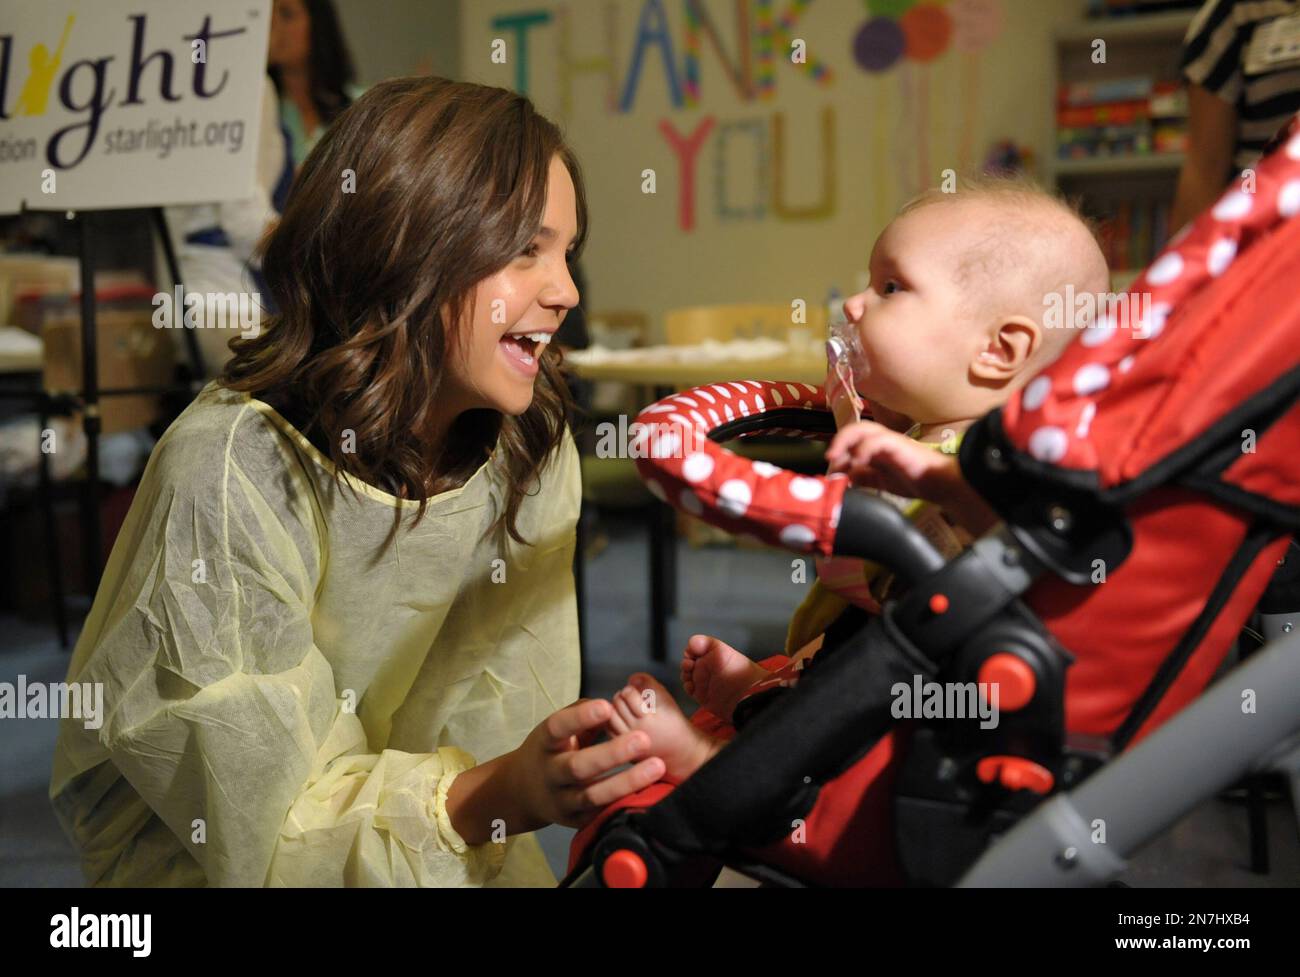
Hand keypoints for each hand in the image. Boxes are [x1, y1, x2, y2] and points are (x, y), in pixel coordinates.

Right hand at [506, 699, 665, 829]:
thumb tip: (613, 706)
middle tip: (644, 739)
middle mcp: (550, 773)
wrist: (523, 793)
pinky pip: (601, 813)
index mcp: (545, 743)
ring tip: (657, 766)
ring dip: (627, 782)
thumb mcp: (556, 730)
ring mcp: (562, 800)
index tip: (607, 706)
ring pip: (593, 795)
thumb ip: (581, 715)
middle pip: (578, 767)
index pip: (558, 727)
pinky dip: (624, 802)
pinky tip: (648, 791)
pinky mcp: (575, 821)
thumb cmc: (550, 751)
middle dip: (611, 754)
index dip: (580, 718)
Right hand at [680, 634, 764, 719]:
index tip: (691, 654)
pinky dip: (687, 687)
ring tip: (690, 676)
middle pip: (688, 663)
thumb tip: (691, 641)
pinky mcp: (703, 695)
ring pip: (687, 676)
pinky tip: (692, 687)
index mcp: (712, 655)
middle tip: (690, 666)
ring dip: (685, 675)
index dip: (690, 650)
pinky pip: (690, 689)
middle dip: (686, 664)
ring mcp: (705, 681)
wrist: (746, 695)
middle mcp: (708, 668)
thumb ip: (706, 643)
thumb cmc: (739, 671)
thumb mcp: (722, 651)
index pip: (695, 649)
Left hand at [825, 420, 953, 498]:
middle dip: (838, 440)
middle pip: (856, 428)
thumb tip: (845, 476)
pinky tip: (858, 464)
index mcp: (877, 448)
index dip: (838, 451)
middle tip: (829, 458)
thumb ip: (864, 477)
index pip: (853, 440)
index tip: (830, 468)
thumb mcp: (881, 481)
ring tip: (836, 457)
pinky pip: (878, 441)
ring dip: (846, 441)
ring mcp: (891, 441)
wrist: (939, 484)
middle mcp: (882, 441)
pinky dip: (864, 450)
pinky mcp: (900, 445)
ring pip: (864, 429)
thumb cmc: (914, 480)